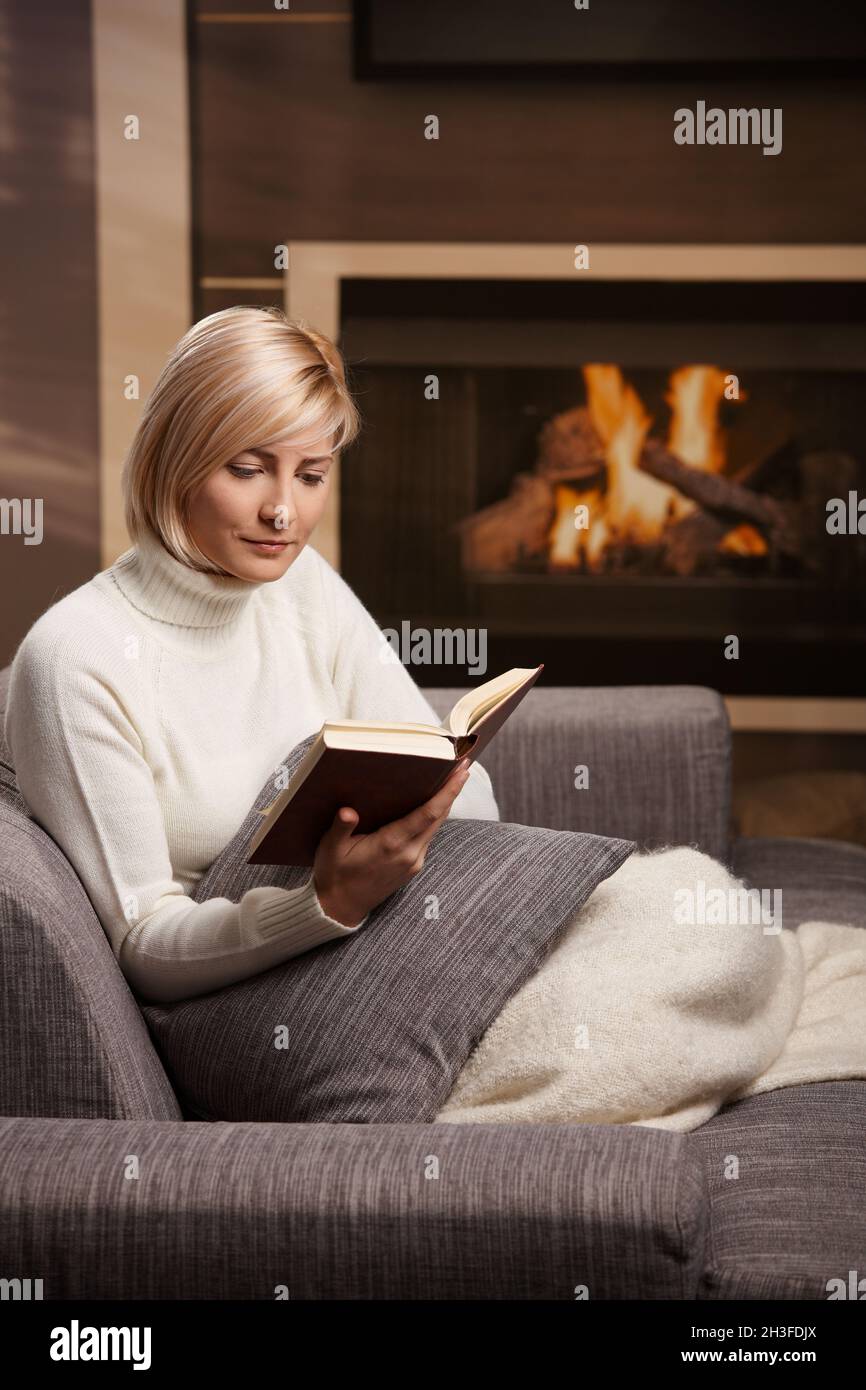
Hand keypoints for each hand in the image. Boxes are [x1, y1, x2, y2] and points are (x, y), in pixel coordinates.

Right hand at [312, 757, 472, 927]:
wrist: (340, 908)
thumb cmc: (333, 875)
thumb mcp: (330, 849)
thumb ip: (340, 828)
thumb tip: (347, 811)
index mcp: (391, 845)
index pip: (428, 814)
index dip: (448, 792)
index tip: (461, 772)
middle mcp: (409, 854)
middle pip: (439, 817)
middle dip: (452, 791)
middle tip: (462, 764)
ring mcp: (414, 862)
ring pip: (435, 827)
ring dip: (444, 803)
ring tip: (451, 778)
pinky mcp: (413, 866)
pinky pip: (428, 836)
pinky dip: (433, 817)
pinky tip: (430, 803)